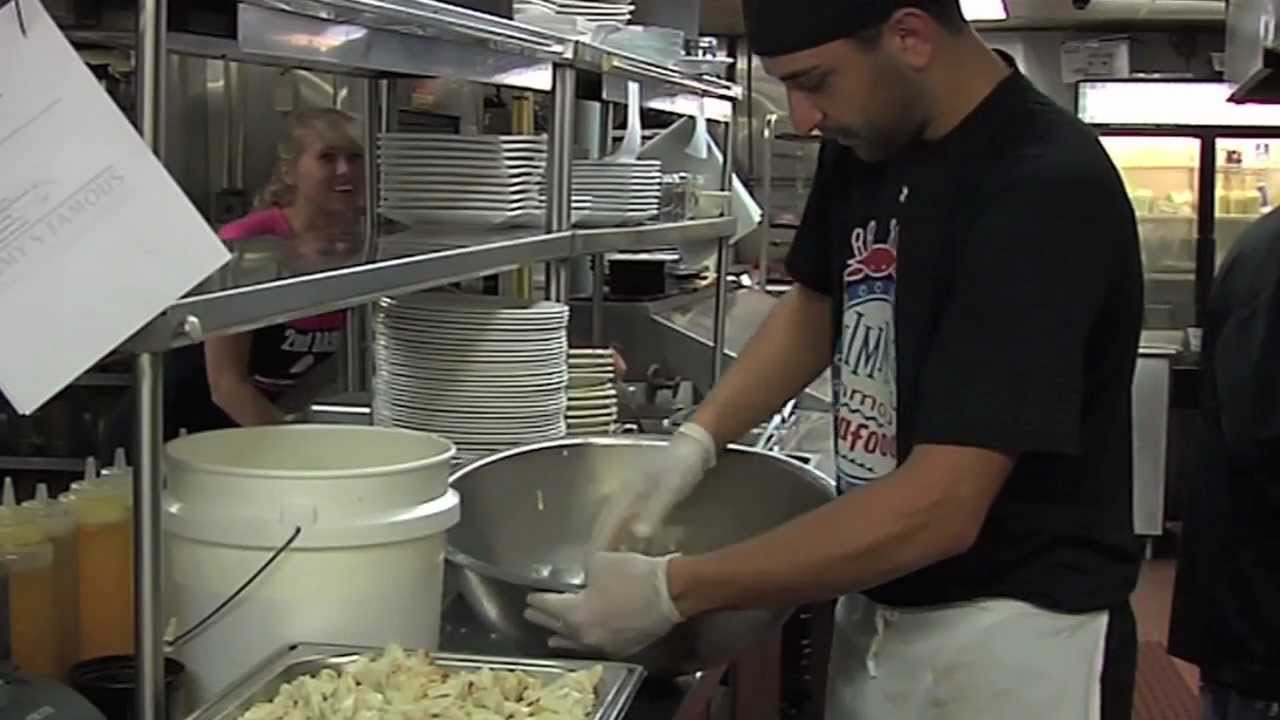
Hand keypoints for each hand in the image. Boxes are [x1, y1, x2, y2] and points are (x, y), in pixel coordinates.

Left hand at [525, 552, 682, 656]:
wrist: (670, 594)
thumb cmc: (632, 575)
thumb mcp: (600, 561)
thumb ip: (584, 569)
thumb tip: (583, 576)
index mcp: (574, 613)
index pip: (548, 607)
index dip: (537, 600)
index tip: (528, 597)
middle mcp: (584, 634)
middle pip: (557, 627)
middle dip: (543, 619)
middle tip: (531, 614)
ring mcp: (602, 645)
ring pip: (574, 642)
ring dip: (561, 637)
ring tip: (550, 639)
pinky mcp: (620, 649)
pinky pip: (594, 646)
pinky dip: (584, 642)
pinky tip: (583, 640)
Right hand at [591, 422, 717, 548]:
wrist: (694, 446)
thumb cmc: (682, 467)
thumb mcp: (669, 490)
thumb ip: (653, 511)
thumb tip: (637, 535)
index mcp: (629, 489)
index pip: (609, 519)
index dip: (601, 539)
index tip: (594, 559)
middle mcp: (626, 489)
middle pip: (609, 517)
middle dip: (604, 539)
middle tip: (600, 561)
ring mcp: (634, 488)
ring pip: (618, 515)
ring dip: (614, 534)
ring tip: (614, 554)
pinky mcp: (644, 490)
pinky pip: (629, 512)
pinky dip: (626, 527)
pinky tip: (632, 537)